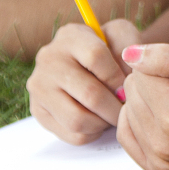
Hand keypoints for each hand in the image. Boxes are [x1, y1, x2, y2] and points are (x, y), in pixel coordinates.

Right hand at [28, 19, 139, 141]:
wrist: (88, 65)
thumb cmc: (111, 50)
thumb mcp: (123, 37)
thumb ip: (129, 48)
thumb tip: (126, 78)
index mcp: (70, 36)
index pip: (96, 57)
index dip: (118, 77)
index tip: (127, 87)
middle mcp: (48, 59)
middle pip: (89, 94)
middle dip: (116, 107)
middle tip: (125, 109)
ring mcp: (39, 87)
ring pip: (78, 119)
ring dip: (103, 123)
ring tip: (111, 115)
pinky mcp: (39, 111)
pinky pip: (72, 134)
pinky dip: (92, 133)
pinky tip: (97, 120)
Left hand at [113, 43, 168, 169]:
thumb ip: (165, 55)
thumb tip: (128, 53)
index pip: (138, 72)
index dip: (165, 66)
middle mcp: (163, 147)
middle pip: (131, 93)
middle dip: (156, 84)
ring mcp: (161, 164)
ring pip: (127, 113)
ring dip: (149, 103)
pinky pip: (128, 137)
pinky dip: (141, 122)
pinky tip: (164, 118)